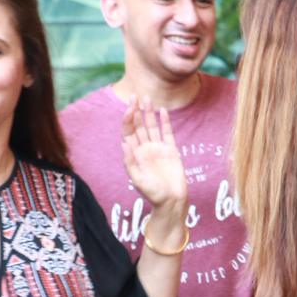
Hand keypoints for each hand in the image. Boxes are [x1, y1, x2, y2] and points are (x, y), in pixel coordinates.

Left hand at [121, 95, 186, 211]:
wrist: (171, 201)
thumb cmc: (153, 194)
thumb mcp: (138, 180)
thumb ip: (130, 162)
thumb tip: (124, 144)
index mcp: (135, 155)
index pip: (129, 133)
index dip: (128, 119)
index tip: (129, 108)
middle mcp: (145, 149)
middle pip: (139, 126)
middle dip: (136, 111)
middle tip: (135, 95)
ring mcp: (158, 149)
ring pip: (152, 126)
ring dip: (149, 113)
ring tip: (147, 98)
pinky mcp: (171, 151)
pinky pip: (167, 133)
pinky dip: (165, 122)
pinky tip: (163, 111)